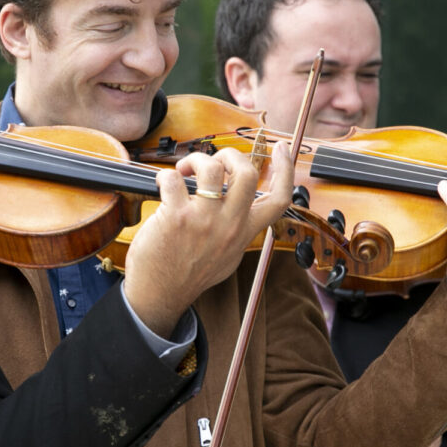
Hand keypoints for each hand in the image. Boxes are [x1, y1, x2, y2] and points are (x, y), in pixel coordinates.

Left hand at [123, 144, 294, 335]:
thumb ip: (237, 231)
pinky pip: (173, 179)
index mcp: (245, 232)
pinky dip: (165, 175)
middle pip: (248, 173)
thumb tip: (239, 206)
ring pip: (212, 168)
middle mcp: (229, 225)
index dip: (286, 169)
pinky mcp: (176, 217)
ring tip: (185, 170)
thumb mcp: (227, 256)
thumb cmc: (189, 274)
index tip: (281, 150)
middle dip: (231, 155)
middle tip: (215, 161)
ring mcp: (204, 220)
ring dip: (197, 160)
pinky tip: (163, 183)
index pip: (279, 199)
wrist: (160, 296)